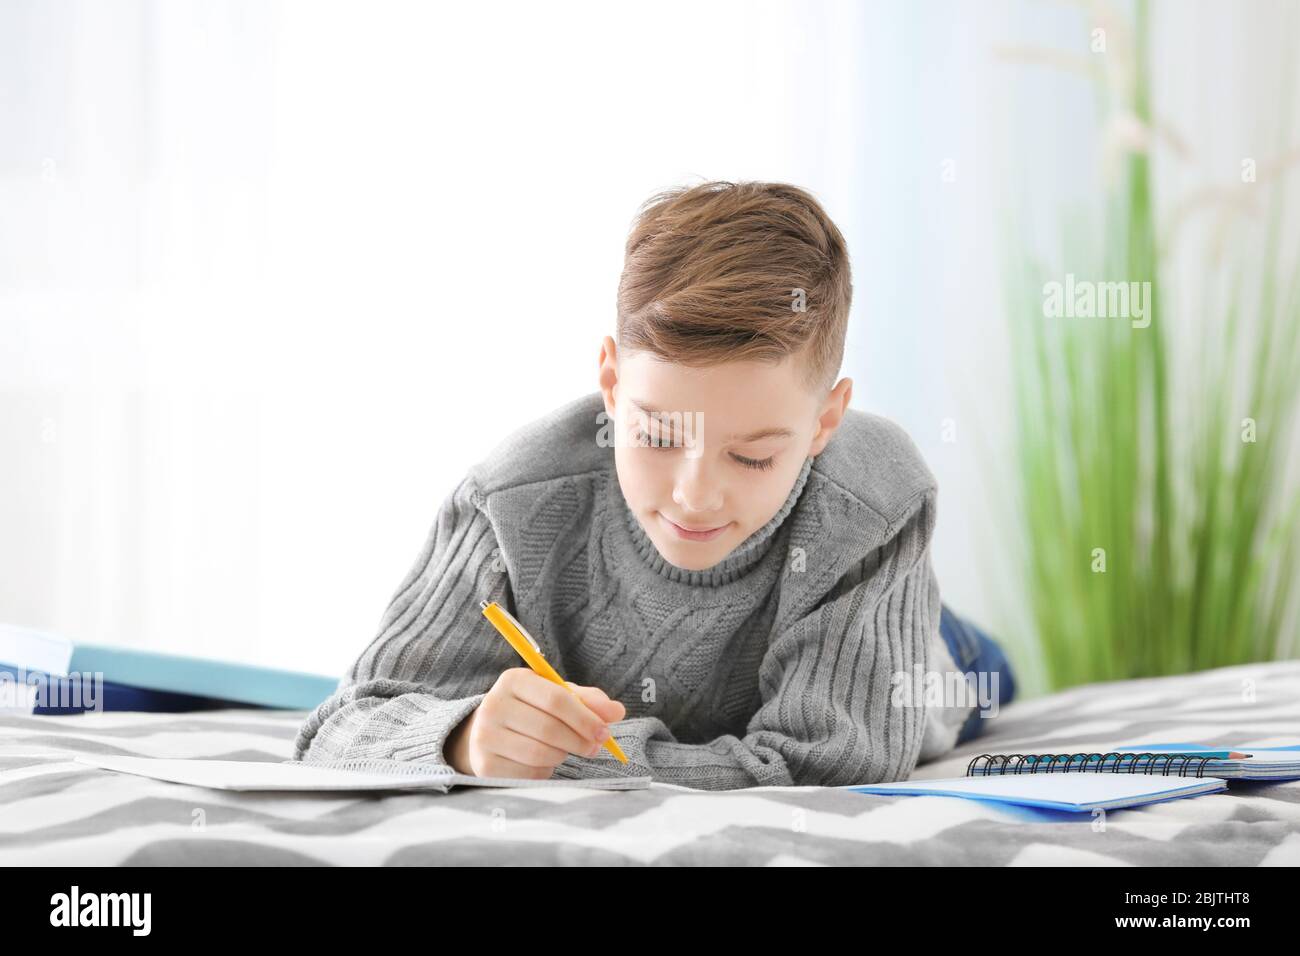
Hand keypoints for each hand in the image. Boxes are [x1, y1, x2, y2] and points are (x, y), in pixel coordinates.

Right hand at [445, 668, 625, 778]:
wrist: (488, 733)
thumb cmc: (532, 711)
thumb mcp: (557, 697)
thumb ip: (589, 701)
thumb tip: (617, 712)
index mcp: (514, 680)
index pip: (555, 698)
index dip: (585, 717)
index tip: (604, 732)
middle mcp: (494, 705)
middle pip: (549, 727)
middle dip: (579, 740)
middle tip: (594, 747)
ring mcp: (485, 736)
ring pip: (540, 753)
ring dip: (562, 755)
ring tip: (565, 750)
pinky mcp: (484, 765)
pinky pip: (528, 773)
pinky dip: (545, 770)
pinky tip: (543, 762)